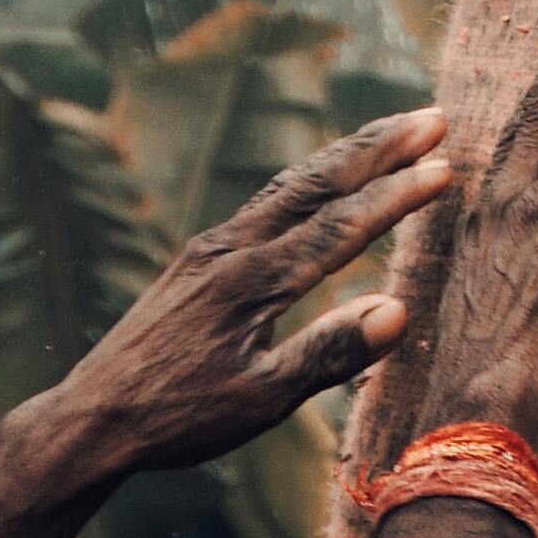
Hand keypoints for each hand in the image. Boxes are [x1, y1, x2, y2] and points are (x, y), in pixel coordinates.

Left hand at [42, 107, 451, 485]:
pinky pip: (265, 203)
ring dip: (345, 155)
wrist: (91, 417)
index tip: (445, 167)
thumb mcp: (259, 400)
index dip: (396, 197)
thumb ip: (328, 354)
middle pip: (316, 182)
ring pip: (289, 185)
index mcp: (252, 282)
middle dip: (379, 147)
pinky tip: (321, 183)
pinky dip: (309, 181)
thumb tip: (398, 311)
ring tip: (392, 133)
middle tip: (435, 118)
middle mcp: (231, 249)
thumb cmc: (176, 419)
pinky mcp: (197, 259)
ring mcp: (210, 249)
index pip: (340, 227)